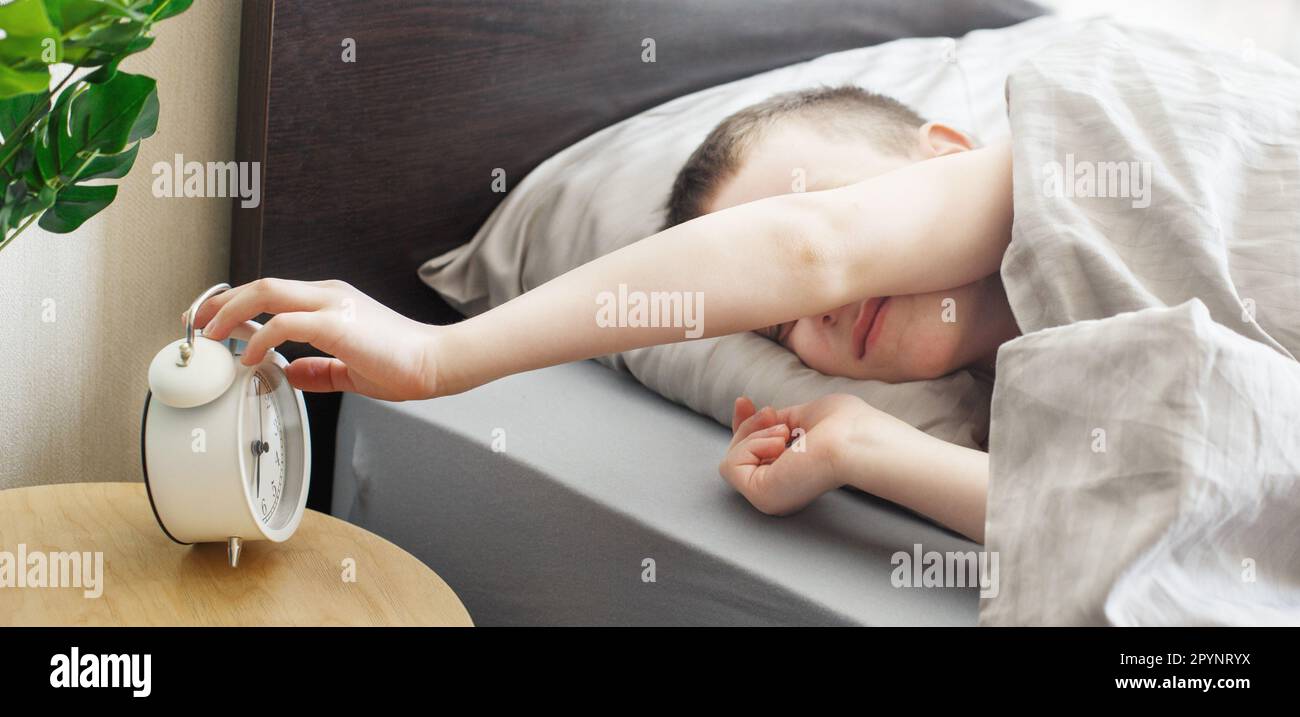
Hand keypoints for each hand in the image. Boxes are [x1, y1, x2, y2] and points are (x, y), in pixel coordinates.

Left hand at [194, 278, 440, 400]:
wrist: (437, 362)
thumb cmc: (404, 365)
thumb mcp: (351, 369)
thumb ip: (321, 370)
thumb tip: (292, 374)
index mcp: (332, 302)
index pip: (272, 292)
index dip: (236, 305)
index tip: (212, 323)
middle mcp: (329, 295)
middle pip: (260, 284)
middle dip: (220, 303)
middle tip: (196, 325)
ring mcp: (333, 305)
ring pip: (266, 292)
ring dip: (230, 313)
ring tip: (211, 337)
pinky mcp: (339, 323)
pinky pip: (285, 323)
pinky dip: (260, 339)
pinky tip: (251, 358)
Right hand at [720, 394, 878, 515]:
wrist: (855, 441)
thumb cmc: (846, 426)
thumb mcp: (803, 417)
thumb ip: (779, 422)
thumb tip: (762, 418)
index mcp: (794, 475)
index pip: (754, 455)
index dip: (744, 428)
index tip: (744, 402)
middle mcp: (781, 489)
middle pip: (738, 455)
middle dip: (744, 426)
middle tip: (769, 412)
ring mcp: (769, 496)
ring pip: (733, 457)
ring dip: (753, 434)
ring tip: (785, 433)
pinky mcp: (760, 496)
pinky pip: (731, 465)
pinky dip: (750, 446)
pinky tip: (779, 444)